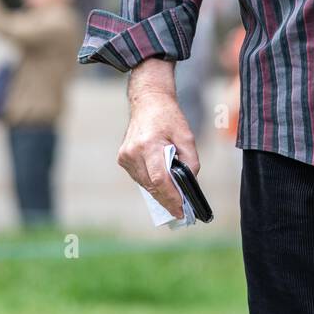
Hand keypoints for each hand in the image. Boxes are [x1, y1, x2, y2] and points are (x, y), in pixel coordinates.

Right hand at [118, 69, 199, 220]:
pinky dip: (150, 182)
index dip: (171, 197)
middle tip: (180, 212)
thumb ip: (190, 161)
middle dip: (167, 199)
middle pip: (151, 185)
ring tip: (174, 201)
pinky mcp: (122, 158)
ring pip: (144, 184)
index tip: (181, 210)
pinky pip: (139, 177)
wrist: (148, 102)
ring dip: (158, 192)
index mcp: (149, 144)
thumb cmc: (169, 117)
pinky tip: (161, 185)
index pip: (159, 179)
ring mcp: (125, 156)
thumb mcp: (187, 136)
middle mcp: (133, 152)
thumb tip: (188, 184)